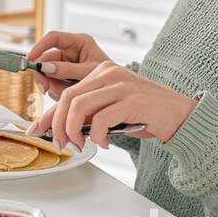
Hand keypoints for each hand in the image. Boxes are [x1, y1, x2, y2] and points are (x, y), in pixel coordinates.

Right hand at [26, 30, 108, 99]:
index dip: (39, 46)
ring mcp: (66, 66)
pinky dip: (56, 92)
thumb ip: (68, 69)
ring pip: (47, 73)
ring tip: (65, 93)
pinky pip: (52, 84)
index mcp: (78, 43)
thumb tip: (46, 67)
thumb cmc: (111, 78)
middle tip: (45, 87)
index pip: (53, 38)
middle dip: (44, 74)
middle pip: (46, 58)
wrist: (118, 95)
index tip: (31, 59)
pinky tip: (67, 96)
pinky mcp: (64, 79)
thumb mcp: (89, 72)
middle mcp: (70, 52)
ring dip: (51, 85)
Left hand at [28, 60, 197, 150]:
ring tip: (81, 144)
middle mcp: (108, 73)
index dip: (48, 115)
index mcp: (101, 72)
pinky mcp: (132, 100)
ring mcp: (121, 84)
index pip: (66, 92)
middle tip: (63, 144)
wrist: (180, 115)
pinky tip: (105, 143)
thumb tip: (58, 130)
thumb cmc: (144, 115)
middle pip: (68, 98)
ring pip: (79, 106)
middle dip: (59, 125)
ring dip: (74, 130)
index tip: (37, 131)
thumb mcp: (110, 112)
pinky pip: (102, 118)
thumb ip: (87, 115)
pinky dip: (98, 135)